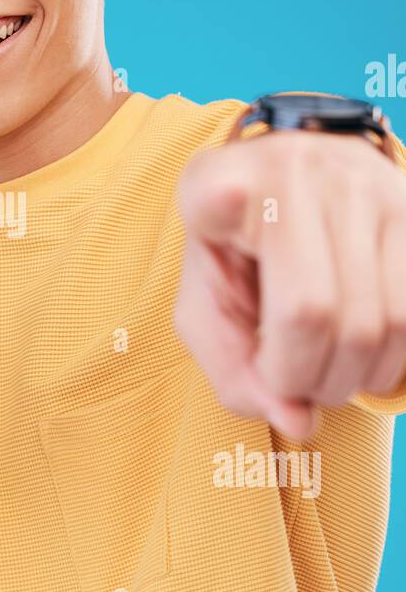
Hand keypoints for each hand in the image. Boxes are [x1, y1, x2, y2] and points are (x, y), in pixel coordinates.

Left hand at [173, 128, 405, 439]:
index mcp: (227, 188)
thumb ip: (235, 371)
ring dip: (359, 375)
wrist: (277, 166)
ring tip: (327, 371)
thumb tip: (301, 424)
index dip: (281, 361)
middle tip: (297, 385)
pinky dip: (395, 354)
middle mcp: (302, 172)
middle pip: (333, 318)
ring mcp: (367, 184)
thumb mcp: (205, 303)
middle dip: (316, 381)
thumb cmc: (230, 248)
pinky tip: (364, 352)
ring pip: (390, 320)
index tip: (265, 367)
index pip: (289, 303)